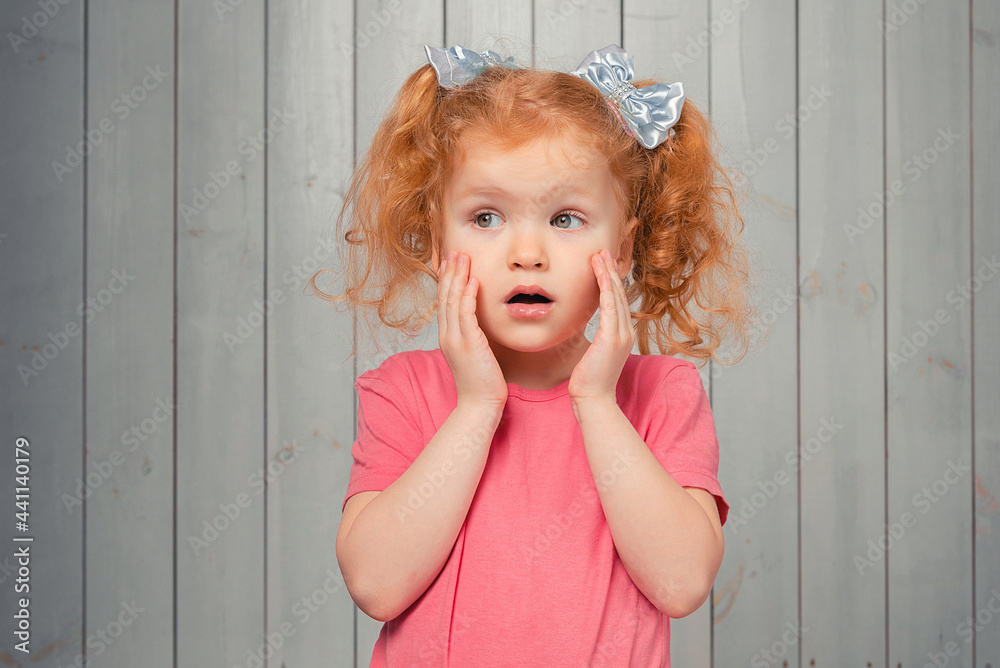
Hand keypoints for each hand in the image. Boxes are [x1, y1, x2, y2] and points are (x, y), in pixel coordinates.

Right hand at [437, 250, 507, 410]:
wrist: (479, 405)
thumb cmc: (481, 382)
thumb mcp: (473, 355)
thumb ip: (472, 337)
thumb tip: (477, 325)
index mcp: (447, 337)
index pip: (443, 302)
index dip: (445, 281)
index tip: (448, 263)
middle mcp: (447, 335)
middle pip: (444, 297)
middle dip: (449, 272)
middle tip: (454, 251)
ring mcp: (456, 339)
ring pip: (453, 301)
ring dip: (458, 277)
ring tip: (463, 258)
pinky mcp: (469, 344)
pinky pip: (466, 314)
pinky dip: (468, 295)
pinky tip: (474, 281)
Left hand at [568, 249, 634, 406]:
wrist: (593, 399)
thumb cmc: (589, 381)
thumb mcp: (593, 355)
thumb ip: (594, 340)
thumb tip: (588, 332)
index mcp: (622, 336)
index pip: (618, 302)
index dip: (612, 282)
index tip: (604, 265)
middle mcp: (625, 332)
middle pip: (620, 294)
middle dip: (611, 271)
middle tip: (603, 251)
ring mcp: (621, 334)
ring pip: (616, 296)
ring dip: (608, 273)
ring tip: (600, 255)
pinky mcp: (611, 337)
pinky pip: (610, 306)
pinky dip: (606, 287)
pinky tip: (600, 273)